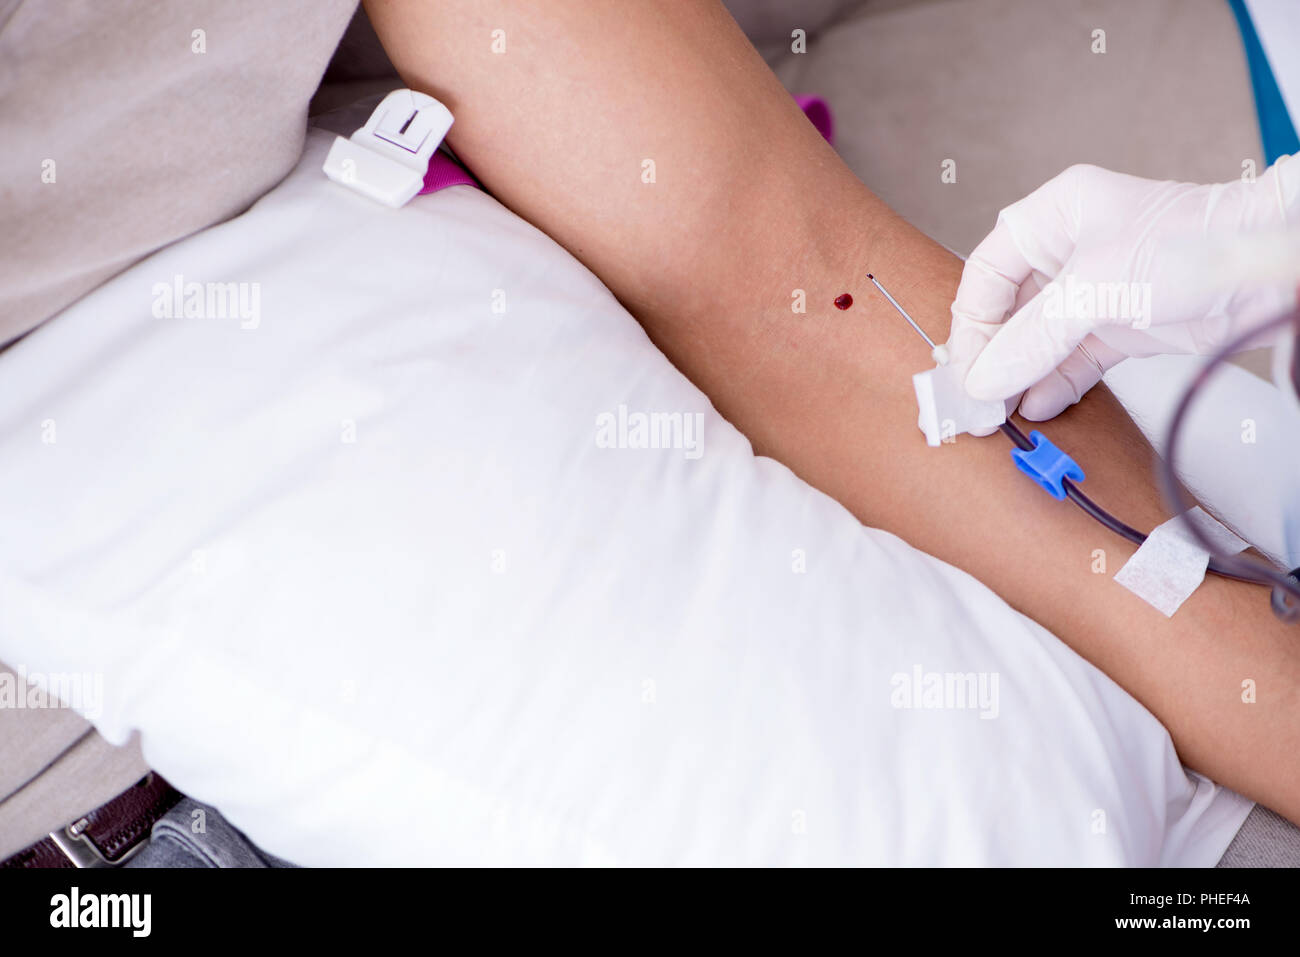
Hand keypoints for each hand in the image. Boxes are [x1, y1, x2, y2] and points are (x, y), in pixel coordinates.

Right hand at [946, 159, 1298, 420]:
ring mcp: (1096, 290)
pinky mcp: (1121, 325)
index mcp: (1056, 215)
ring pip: (1038, 338)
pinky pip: (1072, 359)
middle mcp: (1071, 249)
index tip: (966, 364)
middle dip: (993, 353)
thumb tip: (985, 377)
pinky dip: (1054, 383)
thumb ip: (1034, 336)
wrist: (1271, 270)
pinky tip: (1038, 404)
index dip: (973, 319)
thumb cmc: (1197, 243)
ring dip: (1021, 373)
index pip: (988, 270)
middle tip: (978, 393)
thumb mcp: (1096, 287)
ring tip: (1002, 408)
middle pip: (1009, 307)